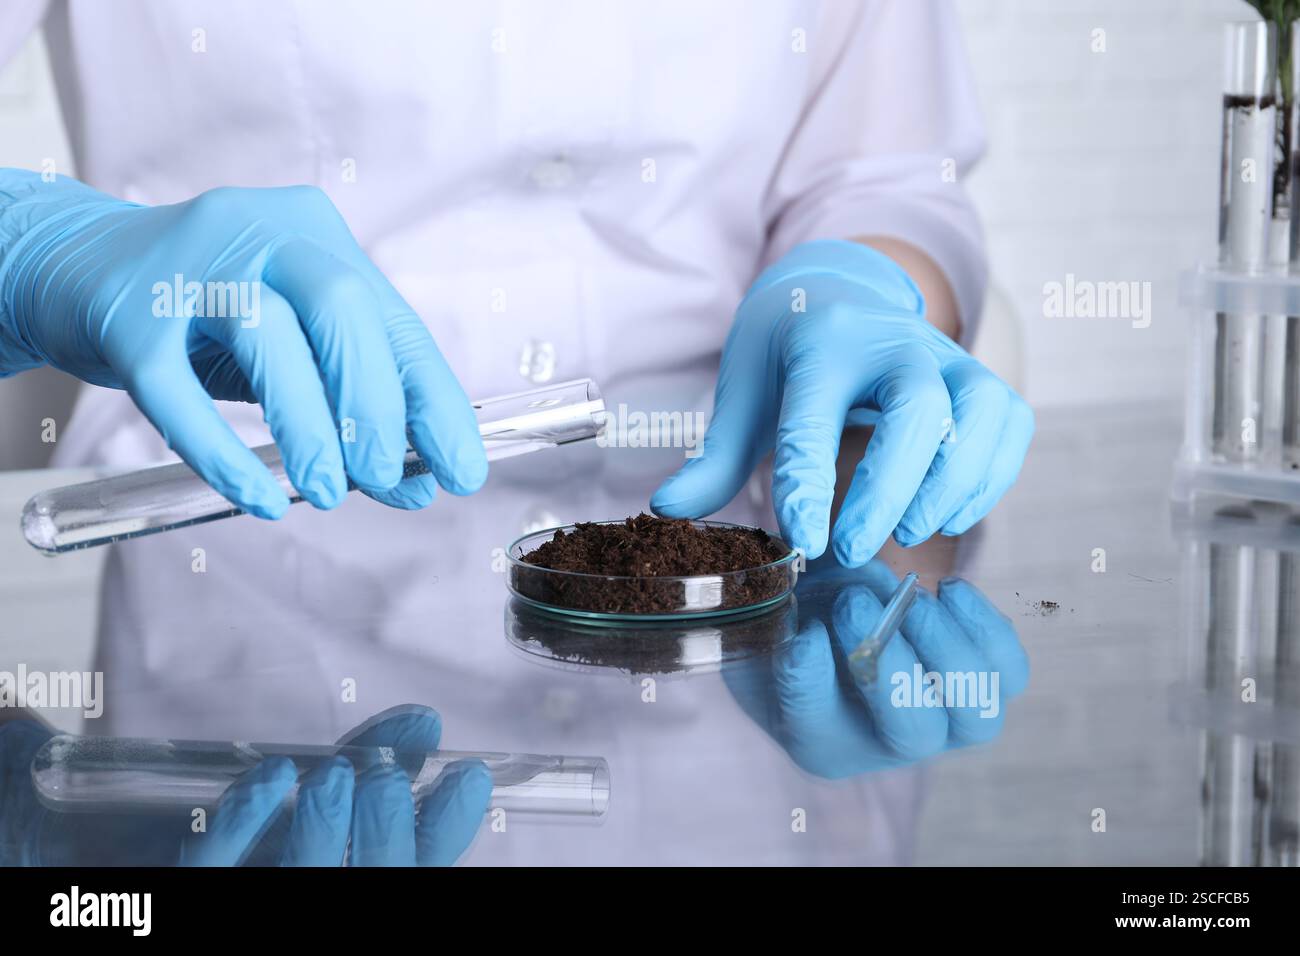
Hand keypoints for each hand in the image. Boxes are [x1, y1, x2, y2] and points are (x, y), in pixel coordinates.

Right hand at [0, 169, 486, 514]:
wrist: (80, 269)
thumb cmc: (210, 317)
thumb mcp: (293, 347)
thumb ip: (353, 407)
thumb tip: (417, 483)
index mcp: (318, 238)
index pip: (394, 322)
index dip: (433, 400)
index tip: (462, 470)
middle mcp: (262, 234)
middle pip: (341, 308)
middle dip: (375, 402)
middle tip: (384, 477)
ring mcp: (190, 267)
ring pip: (266, 336)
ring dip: (308, 424)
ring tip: (329, 492)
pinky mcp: (127, 315)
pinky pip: (178, 392)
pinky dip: (224, 452)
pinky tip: (260, 499)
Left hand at [0, 705, 490, 866]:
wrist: (92, 850)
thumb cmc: (232, 834)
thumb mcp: (309, 799)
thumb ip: (370, 762)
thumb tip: (423, 720)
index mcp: (344, 885)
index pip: (416, 876)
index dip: (445, 831)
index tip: (467, 775)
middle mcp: (309, 907)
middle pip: (369, 888)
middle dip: (384, 829)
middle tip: (380, 773)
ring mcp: (250, 907)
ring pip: (304, 886)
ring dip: (325, 828)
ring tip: (336, 773)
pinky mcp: (184, 902)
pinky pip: (212, 870)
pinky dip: (246, 821)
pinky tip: (273, 775)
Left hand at [652, 240, 1032, 565]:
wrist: (842, 291)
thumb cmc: (789, 350)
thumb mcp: (745, 390)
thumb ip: (715, 455)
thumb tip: (671, 509)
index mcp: (823, 340)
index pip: (815, 415)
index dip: (808, 482)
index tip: (802, 542)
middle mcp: (896, 341)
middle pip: (917, 412)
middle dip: (888, 489)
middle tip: (852, 548)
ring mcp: (948, 356)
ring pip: (978, 416)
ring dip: (949, 487)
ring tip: (908, 534)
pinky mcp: (984, 380)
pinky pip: (1008, 427)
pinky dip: (987, 479)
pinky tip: (948, 515)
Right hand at [722, 558, 1028, 777]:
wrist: (837, 607)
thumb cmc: (794, 616)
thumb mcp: (766, 620)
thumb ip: (781, 626)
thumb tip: (815, 639)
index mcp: (821, 742)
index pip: (818, 726)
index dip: (811, 682)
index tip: (802, 635)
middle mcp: (888, 746)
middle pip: (915, 733)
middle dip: (891, 668)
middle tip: (853, 604)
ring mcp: (946, 721)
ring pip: (977, 712)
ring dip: (946, 649)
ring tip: (912, 599)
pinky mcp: (982, 685)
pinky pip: (1007, 672)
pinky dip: (986, 629)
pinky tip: (947, 590)